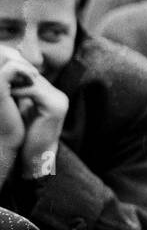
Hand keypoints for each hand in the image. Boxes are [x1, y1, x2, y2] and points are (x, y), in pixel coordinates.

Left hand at [0, 47, 67, 177]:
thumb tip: (7, 79)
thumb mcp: (22, 109)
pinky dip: (17, 90)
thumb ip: (20, 93)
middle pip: (32, 75)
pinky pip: (33, 90)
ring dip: (12, 81)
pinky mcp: (55, 106)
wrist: (36, 156)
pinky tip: (5, 93)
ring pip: (32, 80)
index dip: (13, 73)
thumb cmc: (26, 135)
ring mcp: (59, 100)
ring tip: (0, 83)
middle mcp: (58, 95)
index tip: (0, 73)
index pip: (31, 75)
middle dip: (12, 75)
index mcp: (52, 95)